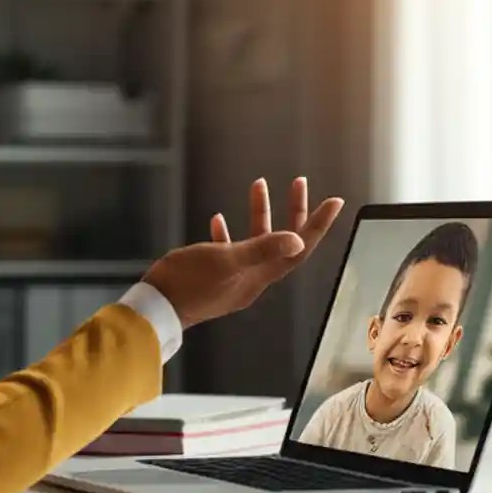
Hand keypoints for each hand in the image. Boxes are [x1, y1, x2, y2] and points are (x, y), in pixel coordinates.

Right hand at [143, 177, 344, 329]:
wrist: (157, 309)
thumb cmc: (189, 284)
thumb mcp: (227, 261)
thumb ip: (261, 249)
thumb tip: (298, 239)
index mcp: (260, 275)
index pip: (299, 247)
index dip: (318, 224)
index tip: (334, 201)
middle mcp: (252, 277)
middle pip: (283, 241)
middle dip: (293, 210)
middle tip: (299, 183)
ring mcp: (232, 276)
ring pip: (255, 239)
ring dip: (260, 212)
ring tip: (259, 185)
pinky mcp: (212, 275)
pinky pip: (228, 249)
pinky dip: (228, 232)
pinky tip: (218, 219)